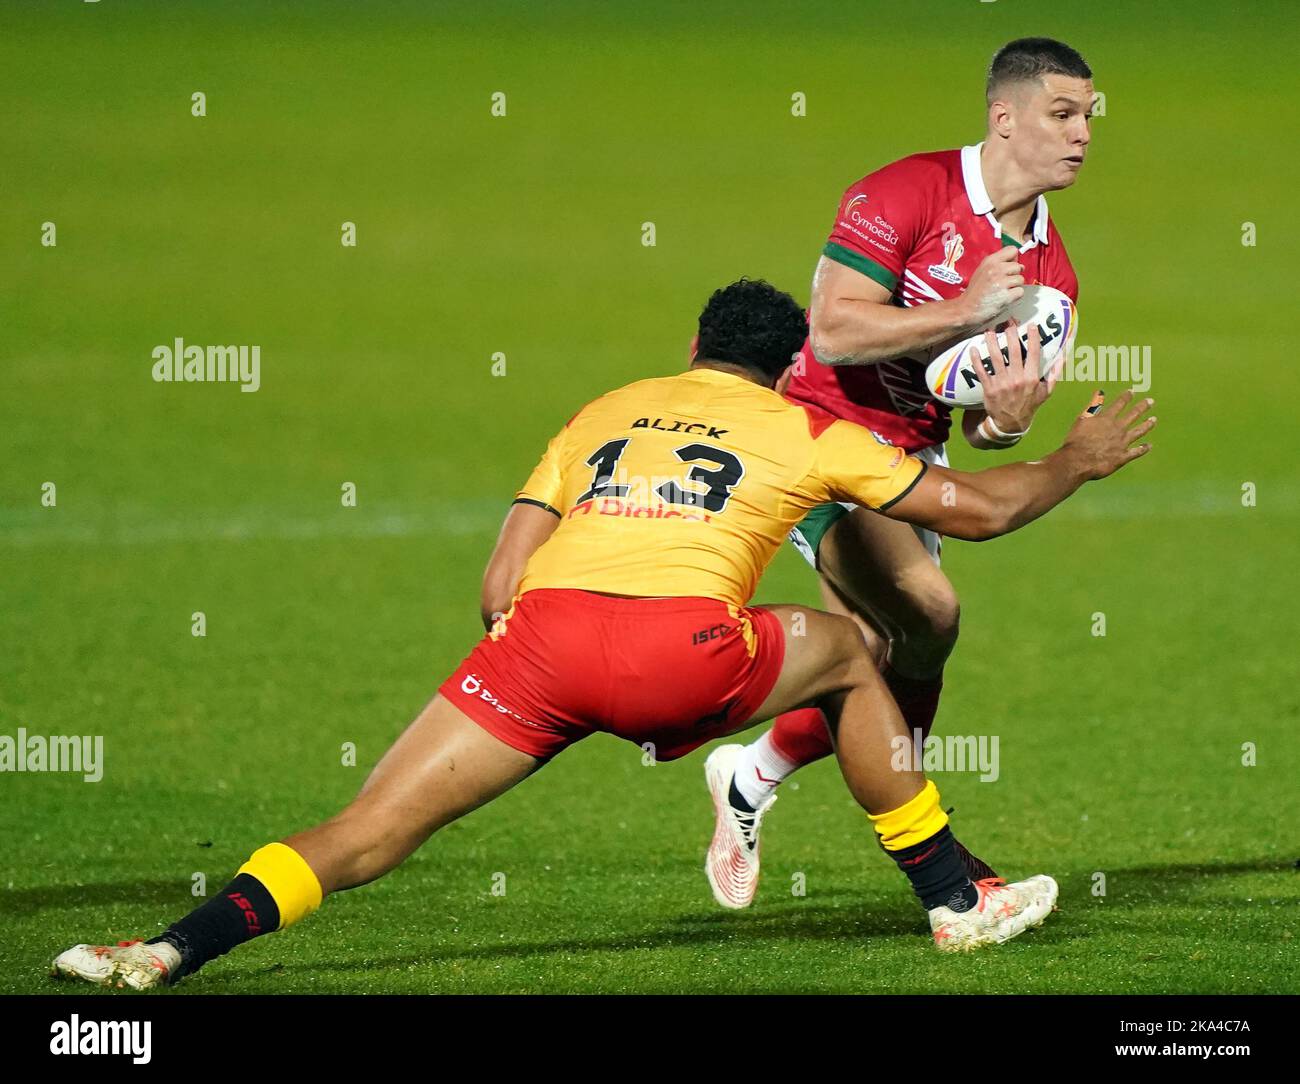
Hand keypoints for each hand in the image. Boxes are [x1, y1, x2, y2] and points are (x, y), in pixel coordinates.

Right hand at [959, 247, 1024, 325]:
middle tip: (1002, 284)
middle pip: (1018, 266)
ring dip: (1014, 287)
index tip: (1008, 267)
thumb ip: (998, 264)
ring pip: (1020, 279)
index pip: (1012, 250)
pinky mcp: (1005, 296)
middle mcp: (996, 269)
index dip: (1013, 259)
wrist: (965, 309)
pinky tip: (1004, 298)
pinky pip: (1020, 292)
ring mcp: (1001, 282)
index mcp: (990, 261)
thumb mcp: (982, 270)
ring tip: (1002, 291)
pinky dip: (1015, 296)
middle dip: (1013, 275)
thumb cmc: (974, 292)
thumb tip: (1019, 265)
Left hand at [973, 319, 1059, 433]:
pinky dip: (977, 360)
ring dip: (992, 342)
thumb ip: (1054, 373)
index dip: (1033, 338)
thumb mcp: (1046, 391)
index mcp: (1032, 377)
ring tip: (989, 330)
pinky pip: (982, 371)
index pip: (1034, 353)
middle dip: (1011, 334)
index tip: (1030, 325)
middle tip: (1007, 321)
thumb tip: (1063, 355)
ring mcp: (1002, 383)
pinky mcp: (989, 389)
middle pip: (1014, 351)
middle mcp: (1018, 379)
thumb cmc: (1030, 405)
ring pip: (996, 358)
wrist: (1011, 423)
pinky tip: (973, 349)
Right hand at [1061, 389, 1156, 479]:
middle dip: (1142, 407)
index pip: (1119, 404)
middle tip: (1150, 401)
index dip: (1126, 397)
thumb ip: (1092, 406)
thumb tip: (1100, 393)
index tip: (1131, 392)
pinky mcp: (1123, 457)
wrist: (1078, 461)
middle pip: (1134, 415)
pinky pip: (1136, 452)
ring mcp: (1122, 443)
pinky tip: (1148, 446)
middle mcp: (1118, 429)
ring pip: (1139, 431)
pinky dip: (1143, 449)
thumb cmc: (1076, 440)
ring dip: (1147, 425)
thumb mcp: (1082, 420)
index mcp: (1107, 419)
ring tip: (1153, 420)